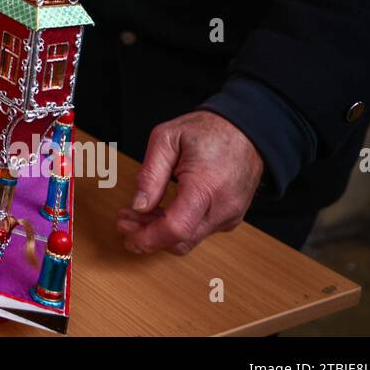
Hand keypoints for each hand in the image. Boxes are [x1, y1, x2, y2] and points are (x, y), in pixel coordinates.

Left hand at [116, 110, 263, 255]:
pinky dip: (177, 227)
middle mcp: (223, 208)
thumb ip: (150, 174)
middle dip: (147, 236)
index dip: (147, 238)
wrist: (246, 130)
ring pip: (189, 239)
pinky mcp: (231, 218)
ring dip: (160, 233)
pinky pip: (200, 231)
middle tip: (123, 220)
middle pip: (180, 240)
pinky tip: (159, 213)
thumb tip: (138, 205)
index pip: (176, 228)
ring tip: (135, 215)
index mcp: (206, 186)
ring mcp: (230, 216)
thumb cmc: (208, 130)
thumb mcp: (166, 138)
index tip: (127, 235)